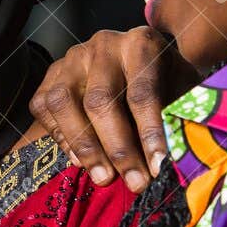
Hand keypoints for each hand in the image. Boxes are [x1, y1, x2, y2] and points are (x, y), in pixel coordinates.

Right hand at [21, 27, 196, 191]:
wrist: (141, 60)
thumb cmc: (167, 81)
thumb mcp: (183, 90)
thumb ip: (177, 116)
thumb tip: (169, 161)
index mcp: (141, 43)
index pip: (142, 92)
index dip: (149, 133)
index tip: (157, 167)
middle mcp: (103, 45)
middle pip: (100, 100)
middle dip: (118, 148)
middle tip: (134, 182)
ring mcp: (72, 58)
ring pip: (65, 103)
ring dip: (84, 146)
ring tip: (103, 178)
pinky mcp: (51, 73)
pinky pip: (44, 107)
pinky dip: (60, 137)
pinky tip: (79, 160)